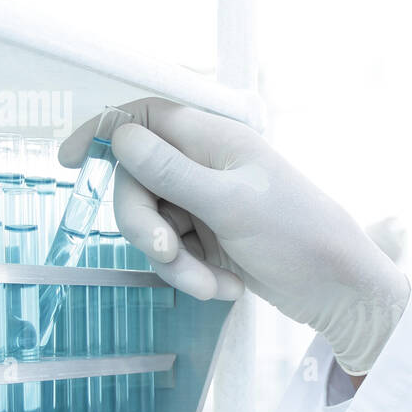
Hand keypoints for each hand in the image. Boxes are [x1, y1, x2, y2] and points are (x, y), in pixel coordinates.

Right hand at [60, 98, 410, 374]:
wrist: (341, 293)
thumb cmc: (301, 236)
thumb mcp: (232, 205)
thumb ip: (172, 172)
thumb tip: (121, 136)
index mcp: (214, 140)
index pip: (144, 118)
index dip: (103, 133)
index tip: (70, 162)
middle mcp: (207, 166)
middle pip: (136, 182)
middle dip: (143, 225)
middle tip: (165, 253)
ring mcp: (208, 205)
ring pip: (153, 225)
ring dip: (175, 263)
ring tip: (214, 285)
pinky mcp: (212, 241)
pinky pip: (176, 255)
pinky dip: (193, 276)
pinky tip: (228, 289)